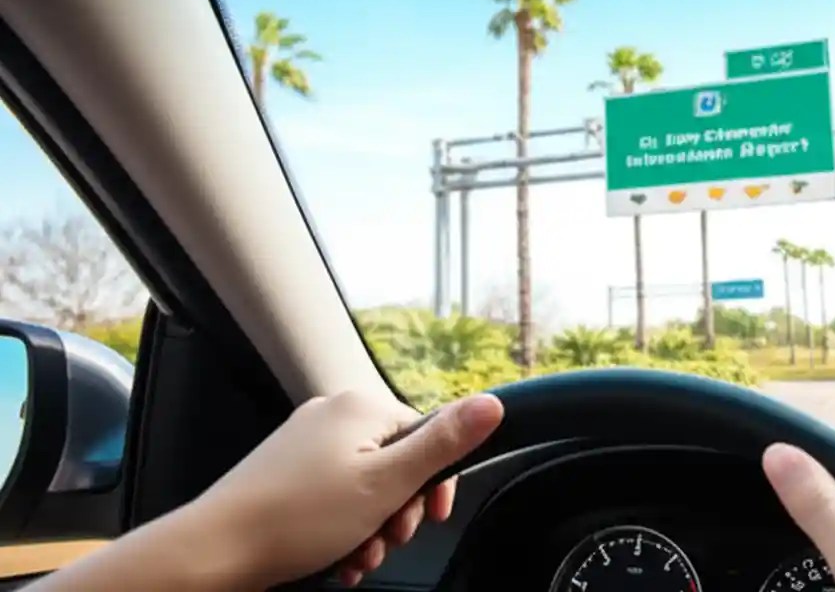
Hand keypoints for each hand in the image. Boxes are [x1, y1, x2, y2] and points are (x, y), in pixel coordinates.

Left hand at [192, 391, 503, 588]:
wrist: (214, 552)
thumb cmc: (298, 519)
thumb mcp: (387, 484)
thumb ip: (443, 445)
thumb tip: (493, 402)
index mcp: (361, 406)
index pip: (427, 434)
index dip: (434, 484)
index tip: (429, 519)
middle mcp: (332, 415)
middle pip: (397, 462)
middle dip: (398, 512)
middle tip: (385, 541)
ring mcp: (305, 443)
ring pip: (366, 486)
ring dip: (371, 529)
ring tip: (356, 559)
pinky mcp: (285, 473)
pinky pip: (334, 496)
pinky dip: (342, 529)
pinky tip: (336, 559)